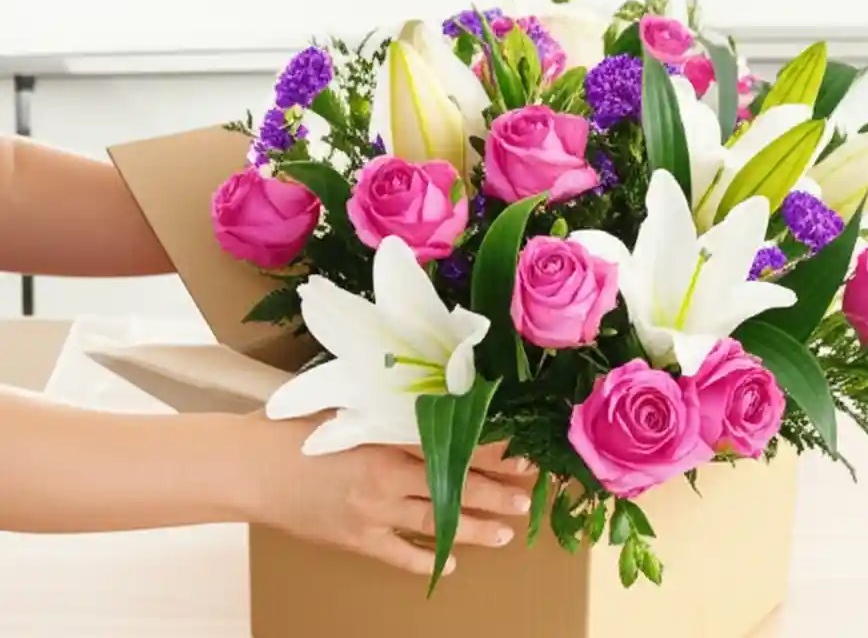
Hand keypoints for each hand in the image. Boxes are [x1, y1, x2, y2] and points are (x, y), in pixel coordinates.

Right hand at [233, 411, 533, 575]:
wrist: (247, 466)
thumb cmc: (293, 426)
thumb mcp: (347, 405)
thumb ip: (388, 407)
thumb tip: (431, 398)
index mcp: (386, 436)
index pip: (454, 445)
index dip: (492, 453)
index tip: (521, 455)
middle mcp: (386, 476)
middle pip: (455, 485)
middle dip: (496, 493)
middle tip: (526, 498)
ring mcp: (372, 511)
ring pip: (437, 522)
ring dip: (475, 528)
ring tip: (505, 533)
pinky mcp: (354, 538)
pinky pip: (398, 554)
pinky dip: (425, 559)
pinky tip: (450, 564)